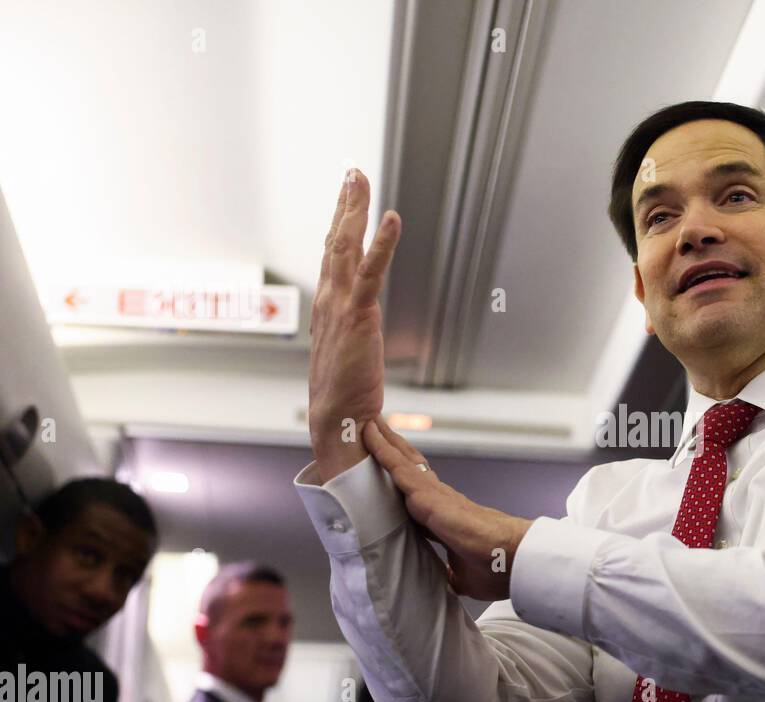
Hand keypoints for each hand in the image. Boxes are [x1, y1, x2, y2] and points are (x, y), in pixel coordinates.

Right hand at [308, 169, 401, 482]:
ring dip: (354, 209)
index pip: (332, 256)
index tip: (345, 196)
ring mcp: (339, 305)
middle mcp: (328, 299)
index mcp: (327, 307)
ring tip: (359, 179)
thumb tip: (358, 327)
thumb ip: (351, 332)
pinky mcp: (358, 315)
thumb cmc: (344, 394)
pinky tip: (391, 218)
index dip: (338, 224)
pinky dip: (382, 243)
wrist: (336, 419)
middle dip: (343, 205)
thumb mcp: (346, 353)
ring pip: (346, 246)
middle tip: (351, 172)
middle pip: (335, 241)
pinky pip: (372, 271)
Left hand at [362, 419, 534, 600]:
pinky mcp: (429, 497)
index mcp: (446, 518)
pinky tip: (369, 436)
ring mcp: (435, 495)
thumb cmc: (496, 567)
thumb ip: (449, 572)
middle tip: (375, 430)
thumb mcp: (462, 575)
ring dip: (384, 444)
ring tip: (367, 423)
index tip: (386, 472)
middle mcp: (440, 500)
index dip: (402, 480)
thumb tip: (444, 580)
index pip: (416, 495)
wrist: (512, 561)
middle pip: (409, 469)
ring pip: (402, 463)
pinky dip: (382, 451)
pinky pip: (399, 469)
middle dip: (392, 451)